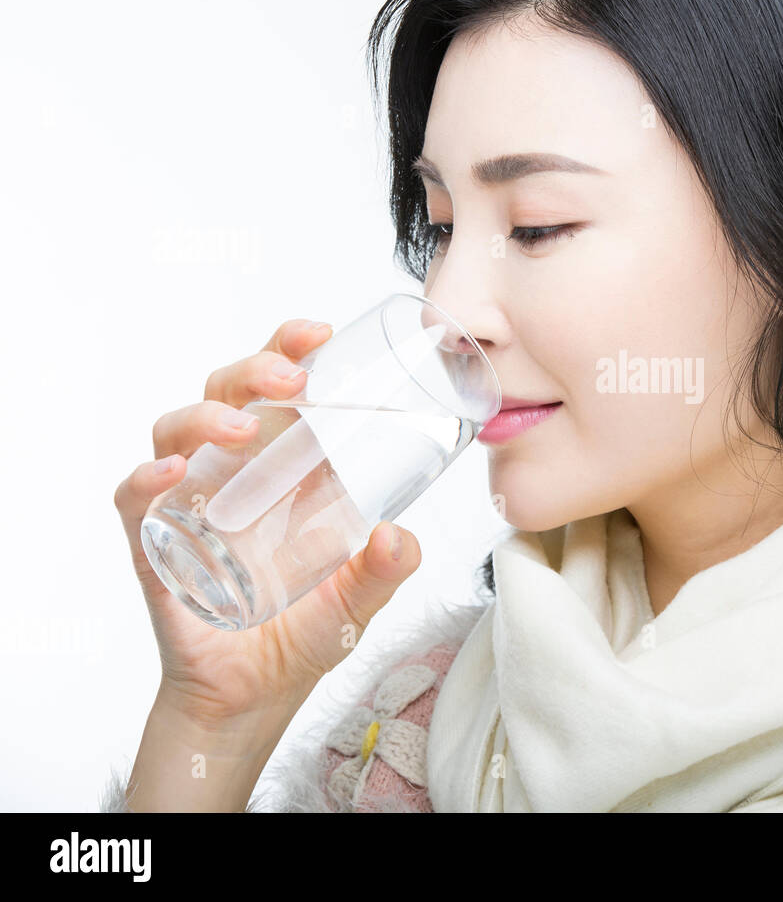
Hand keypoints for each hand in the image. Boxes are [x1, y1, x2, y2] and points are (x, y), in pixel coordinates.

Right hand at [114, 318, 422, 725]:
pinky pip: (134, 500)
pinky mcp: (154, 545)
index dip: (291, 351)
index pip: (280, 391)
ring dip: (204, 417)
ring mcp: (190, 504)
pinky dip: (146, 480)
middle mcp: (234, 473)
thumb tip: (398, 535)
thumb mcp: (361, 598)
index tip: (320, 334)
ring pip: (175, 431)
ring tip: (240, 427)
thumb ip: (387, 568)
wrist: (255, 697)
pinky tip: (170, 474)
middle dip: (253, 370)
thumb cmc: (304, 633)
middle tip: (290, 377)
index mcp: (284, 468)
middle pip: (227, 394)